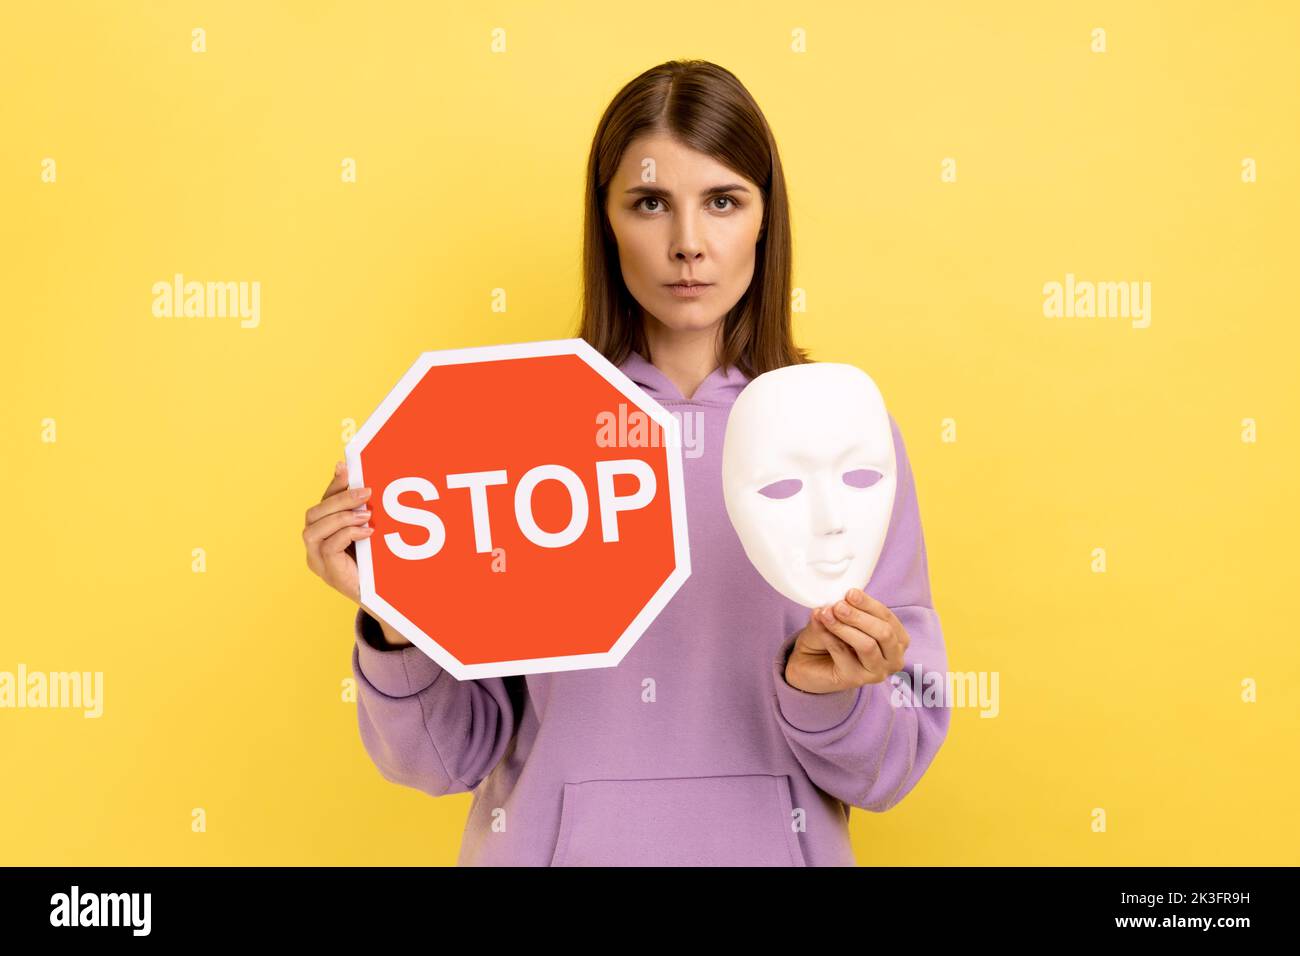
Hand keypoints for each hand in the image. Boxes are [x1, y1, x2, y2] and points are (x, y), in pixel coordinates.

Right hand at [303, 460, 373, 603]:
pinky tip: (367, 531)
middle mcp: (314, 545)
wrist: (383, 598)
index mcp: (322, 532)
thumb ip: (363, 512)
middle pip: (313, 514)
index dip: (333, 485)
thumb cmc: (375, 563)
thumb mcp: (368, 532)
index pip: (322, 503)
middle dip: (339, 499)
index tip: (345, 468)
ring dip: (341, 516)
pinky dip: (347, 534)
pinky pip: (328, 547)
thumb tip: (364, 482)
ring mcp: (317, 560)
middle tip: (366, 492)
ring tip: (367, 514)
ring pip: (314, 529)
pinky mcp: (327, 572)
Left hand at [784, 588, 909, 694]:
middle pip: (884, 632)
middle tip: (837, 605)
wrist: (809, 663)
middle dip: (859, 616)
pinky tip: (820, 626)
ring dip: (844, 627)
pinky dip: (831, 637)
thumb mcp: (838, 618)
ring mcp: (877, 672)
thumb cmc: (830, 638)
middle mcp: (893, 658)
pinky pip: (845, 655)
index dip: (869, 604)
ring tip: (826, 614)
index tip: (849, 593)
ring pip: (867, 646)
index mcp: (896, 639)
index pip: (887, 618)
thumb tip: (832, 603)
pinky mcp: (857, 680)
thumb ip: (839, 611)